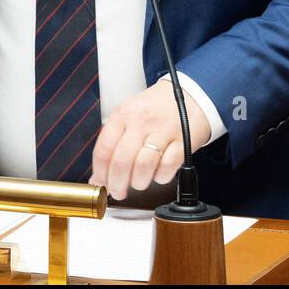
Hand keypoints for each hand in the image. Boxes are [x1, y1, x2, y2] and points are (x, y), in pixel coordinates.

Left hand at [89, 79, 208, 199]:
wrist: (190, 96)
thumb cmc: (155, 109)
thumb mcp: (128, 116)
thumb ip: (111, 144)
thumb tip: (98, 177)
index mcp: (123, 114)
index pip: (103, 150)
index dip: (101, 174)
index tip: (101, 184)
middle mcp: (142, 122)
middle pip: (121, 162)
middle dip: (117, 185)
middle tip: (118, 191)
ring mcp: (163, 131)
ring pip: (143, 167)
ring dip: (138, 182)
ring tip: (139, 182)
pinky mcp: (183, 141)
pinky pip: (167, 167)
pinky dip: (161, 177)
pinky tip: (158, 173)